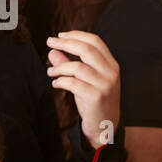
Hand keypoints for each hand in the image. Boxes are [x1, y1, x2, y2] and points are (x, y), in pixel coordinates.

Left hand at [46, 31, 121, 148]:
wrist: (105, 126)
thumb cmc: (94, 100)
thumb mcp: (84, 80)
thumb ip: (70, 64)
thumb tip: (52, 51)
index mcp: (111, 65)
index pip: (95, 41)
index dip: (76, 35)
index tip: (59, 35)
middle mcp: (111, 73)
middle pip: (87, 50)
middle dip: (65, 44)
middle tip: (49, 42)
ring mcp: (105, 85)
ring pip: (78, 67)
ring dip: (59, 67)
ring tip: (51, 72)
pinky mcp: (96, 97)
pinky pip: (73, 83)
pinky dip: (61, 82)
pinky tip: (56, 84)